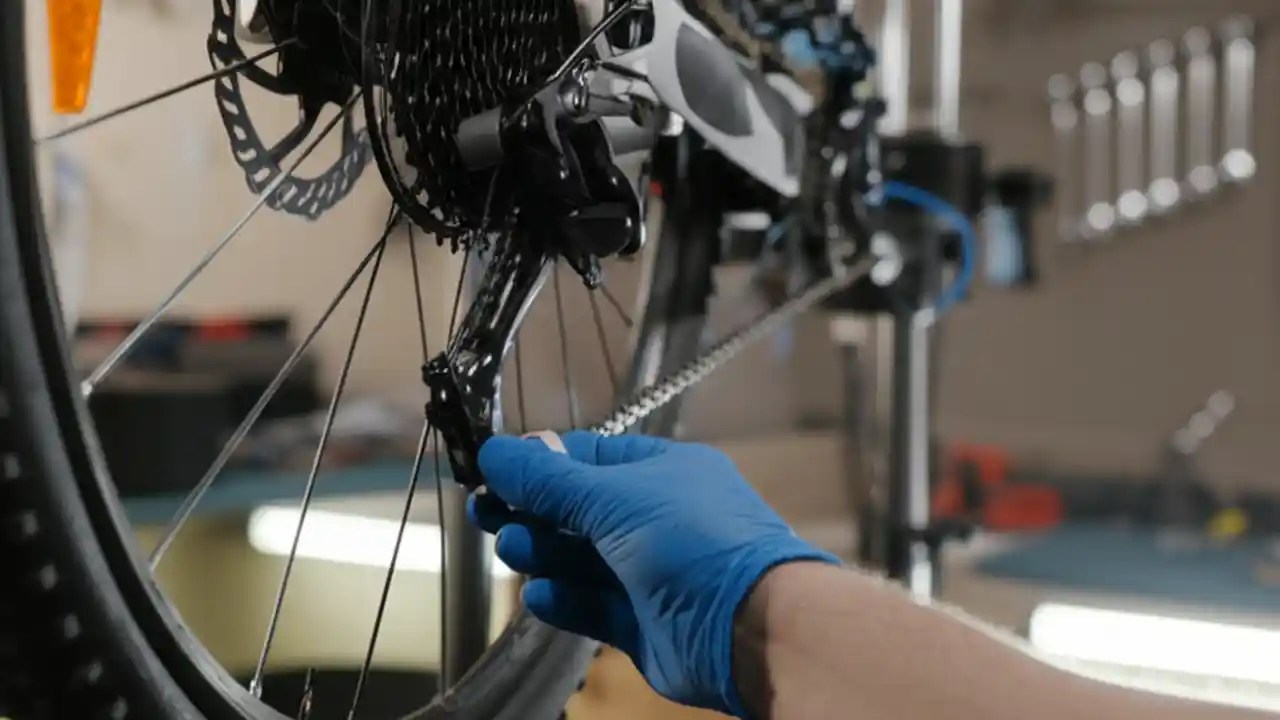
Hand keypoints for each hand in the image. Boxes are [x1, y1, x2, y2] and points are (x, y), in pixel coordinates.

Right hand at [472, 432, 837, 715]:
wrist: (751, 627)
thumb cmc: (691, 542)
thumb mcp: (613, 497)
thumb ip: (549, 480)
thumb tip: (495, 450)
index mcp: (664, 472)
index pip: (590, 456)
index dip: (542, 461)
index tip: (494, 468)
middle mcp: (660, 517)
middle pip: (580, 509)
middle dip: (532, 510)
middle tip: (485, 510)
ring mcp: (652, 572)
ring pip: (582, 558)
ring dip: (543, 552)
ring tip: (512, 549)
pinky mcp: (644, 623)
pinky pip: (594, 605)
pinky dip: (564, 600)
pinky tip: (538, 595)